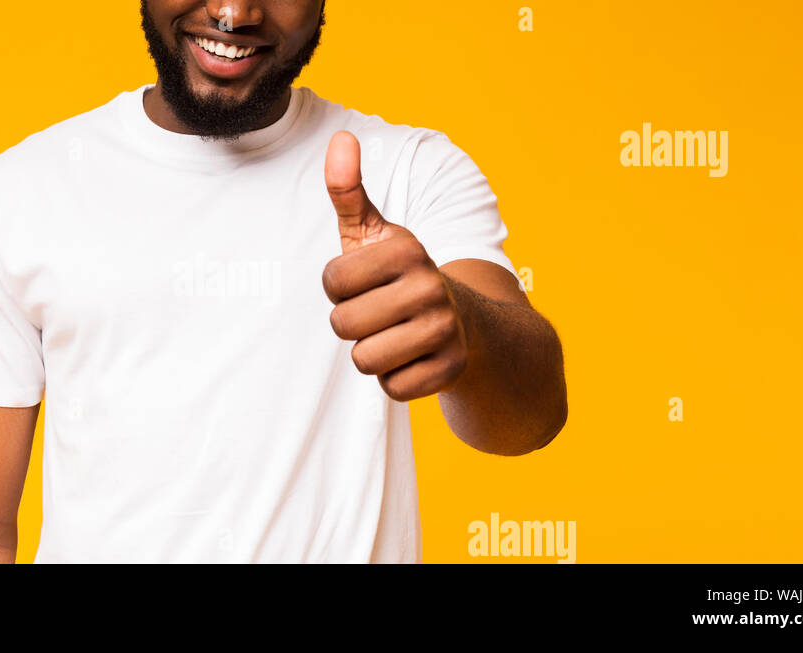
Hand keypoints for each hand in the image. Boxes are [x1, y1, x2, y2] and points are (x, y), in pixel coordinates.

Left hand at [322, 131, 467, 400]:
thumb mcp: (375, 233)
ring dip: (372, 353)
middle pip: (343, 325)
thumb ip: (348, 191)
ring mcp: (446, 329)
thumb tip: (340, 137)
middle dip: (353, 324)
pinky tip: (416, 358)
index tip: (366, 283)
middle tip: (381, 313)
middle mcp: (430, 285)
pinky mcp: (452, 370)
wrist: (471, 325)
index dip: (339, 288)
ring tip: (396, 335)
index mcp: (407, 248)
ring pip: (364, 360)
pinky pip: (392, 387)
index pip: (331, 283)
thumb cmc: (403, 276)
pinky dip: (397, 379)